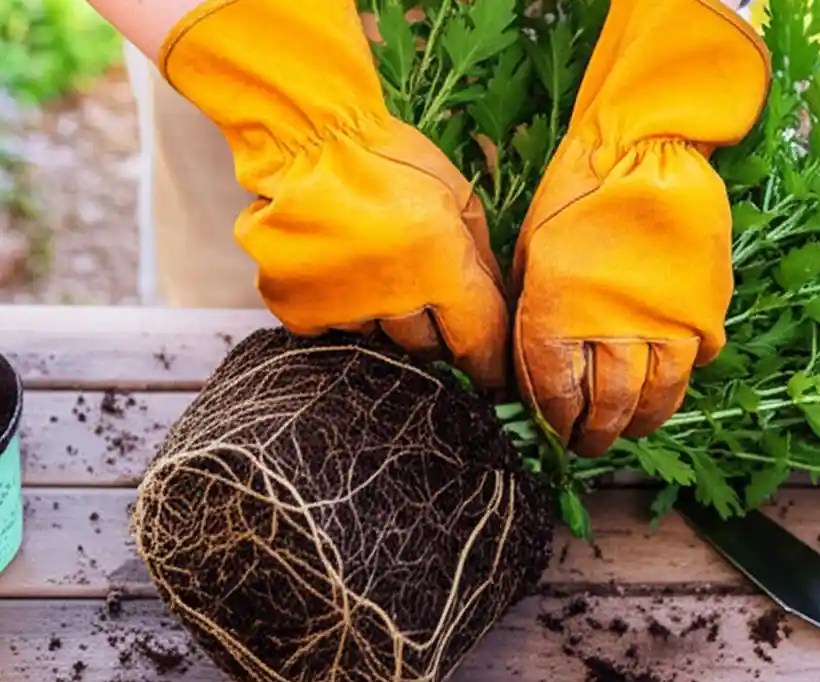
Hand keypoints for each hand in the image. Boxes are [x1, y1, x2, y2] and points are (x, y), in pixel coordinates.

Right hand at [158, 0, 507, 387]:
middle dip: (434, 328)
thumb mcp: (458, 198)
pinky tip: (338, 272)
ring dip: (382, 315)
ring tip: (371, 267)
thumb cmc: (392, 161)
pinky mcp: (297, 308)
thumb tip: (494, 307)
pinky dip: (339, 310)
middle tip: (422, 293)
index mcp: (441, 269)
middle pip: (427, 347)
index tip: (491, 376)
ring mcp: (341, 308)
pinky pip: (330, 330)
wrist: (305, 137)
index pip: (477, 342)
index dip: (488, 364)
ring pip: (377, 338)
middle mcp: (392, 299)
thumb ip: (480, 258)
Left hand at [511, 0, 769, 455]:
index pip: (557, 395)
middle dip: (597, 434)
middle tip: (592, 443)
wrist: (643, 149)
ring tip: (632, 427)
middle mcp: (611, 332)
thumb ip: (534, 316)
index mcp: (557, 317)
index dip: (557, 421)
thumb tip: (535, 368)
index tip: (557, 430)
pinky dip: (679, 380)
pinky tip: (667, 382)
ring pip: (656, 398)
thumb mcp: (531, 256)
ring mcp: (663, 325)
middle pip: (608, 407)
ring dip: (641, 421)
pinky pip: (693, 364)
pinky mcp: (704, 313)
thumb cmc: (574, 196)